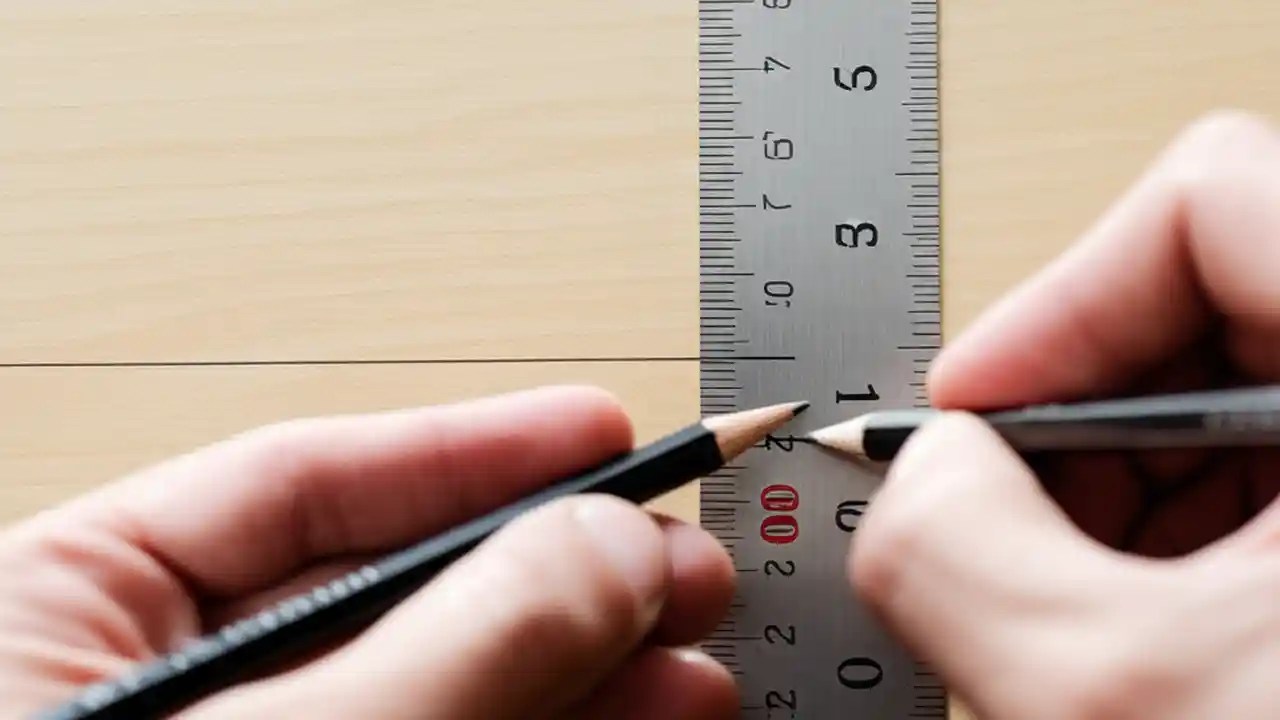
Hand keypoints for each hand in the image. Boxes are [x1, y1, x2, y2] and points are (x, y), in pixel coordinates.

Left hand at [0, 386, 736, 718]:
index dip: (472, 450)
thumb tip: (605, 550)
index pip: (300, 481)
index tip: (603, 430)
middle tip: (679, 562)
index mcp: (65, 607)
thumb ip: (445, 648)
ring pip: (440, 681)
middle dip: (555, 572)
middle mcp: (157, 679)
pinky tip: (634, 719)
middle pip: (395, 584)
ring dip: (578, 665)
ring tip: (690, 657)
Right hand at [849, 112, 1279, 718]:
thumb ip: (951, 548)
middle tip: (1011, 526)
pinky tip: (1153, 631)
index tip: (980, 409)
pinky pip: (1272, 481)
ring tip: (1088, 609)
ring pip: (1236, 400)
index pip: (1214, 202)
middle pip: (1214, 301)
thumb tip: (920, 474)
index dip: (1064, 299)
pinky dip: (1182, 542)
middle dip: (1077, 422)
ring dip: (1123, 495)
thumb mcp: (1114, 699)